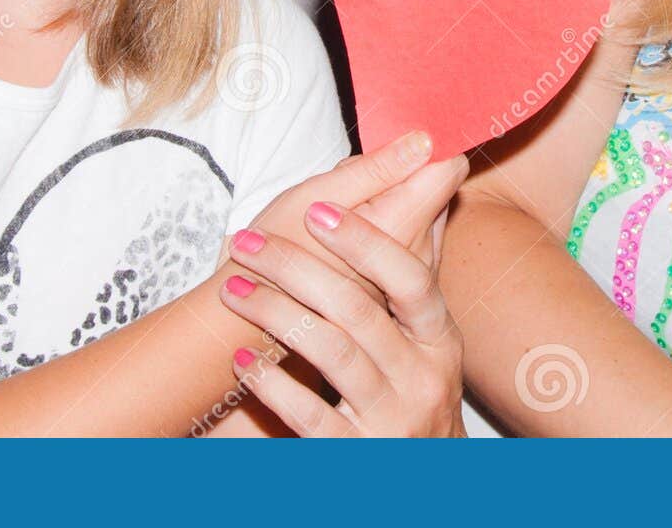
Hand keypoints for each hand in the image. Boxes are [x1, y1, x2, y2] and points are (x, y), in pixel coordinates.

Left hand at [220, 193, 466, 436]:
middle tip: (247, 242)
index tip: (317, 210)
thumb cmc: (413, 394)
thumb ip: (419, 273)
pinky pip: (309, 414)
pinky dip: (272, 383)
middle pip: (358, 309)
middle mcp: (422, 377)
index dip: (365, 241)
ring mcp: (392, 419)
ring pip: (331, 353)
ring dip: (274, 314)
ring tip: (232, 289)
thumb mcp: (429, 342)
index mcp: (439, 339)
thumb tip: (432, 188)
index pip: (410, 278)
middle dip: (295, 267)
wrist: (424, 483)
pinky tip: (242, 360)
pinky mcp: (356, 455)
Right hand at [239, 131, 466, 285]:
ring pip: (420, 207)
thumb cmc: (273, 254)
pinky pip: (409, 232)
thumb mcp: (314, 197)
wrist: (253, 319)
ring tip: (340, 206)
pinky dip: (385, 219)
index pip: (449, 167)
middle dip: (404, 167)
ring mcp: (414, 272)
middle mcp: (420, 253)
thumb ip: (375, 169)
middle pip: (435, 186)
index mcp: (402, 225)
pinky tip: (345, 227)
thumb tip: (426, 138)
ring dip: (391, 193)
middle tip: (352, 176)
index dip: (434, 139)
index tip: (404, 130)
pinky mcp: (402, 282)